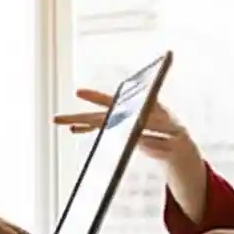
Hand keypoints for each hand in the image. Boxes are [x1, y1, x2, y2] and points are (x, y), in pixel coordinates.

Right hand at [53, 88, 197, 165]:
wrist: (175, 138)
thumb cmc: (175, 134)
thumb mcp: (172, 138)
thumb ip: (159, 140)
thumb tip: (143, 141)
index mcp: (141, 106)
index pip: (118, 102)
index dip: (98, 97)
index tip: (79, 93)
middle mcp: (129, 109)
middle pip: (103, 107)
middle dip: (85, 104)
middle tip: (67, 97)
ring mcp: (122, 118)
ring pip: (96, 117)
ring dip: (78, 119)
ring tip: (58, 120)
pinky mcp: (119, 127)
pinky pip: (99, 127)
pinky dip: (86, 128)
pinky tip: (73, 130)